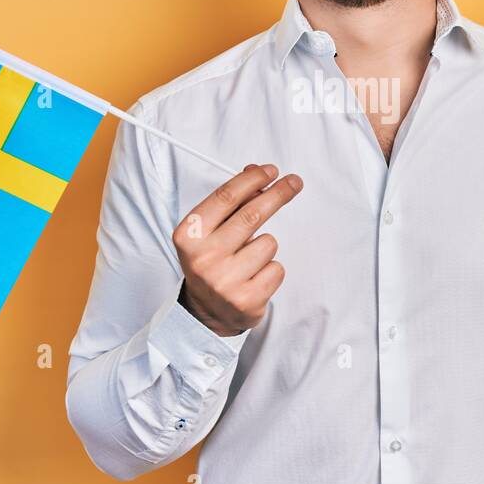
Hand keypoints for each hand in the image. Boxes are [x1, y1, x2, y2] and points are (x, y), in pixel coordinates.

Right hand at [173, 163, 303, 335]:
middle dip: (278, 194)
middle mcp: (203, 258)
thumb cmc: (212, 262)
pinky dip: (272, 269)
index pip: (226, 197)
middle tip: (294, 183)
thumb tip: (256, 171)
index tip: (271, 171)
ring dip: (267, 245)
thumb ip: (232, 201)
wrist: (207, 312)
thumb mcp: (212, 229)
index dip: (253, 179)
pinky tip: (255, 277)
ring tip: (250, 259)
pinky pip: (277, 268)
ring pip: (269, 243)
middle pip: (252, 214)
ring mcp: (224, 281)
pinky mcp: (246, 300)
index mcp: (189, 235)